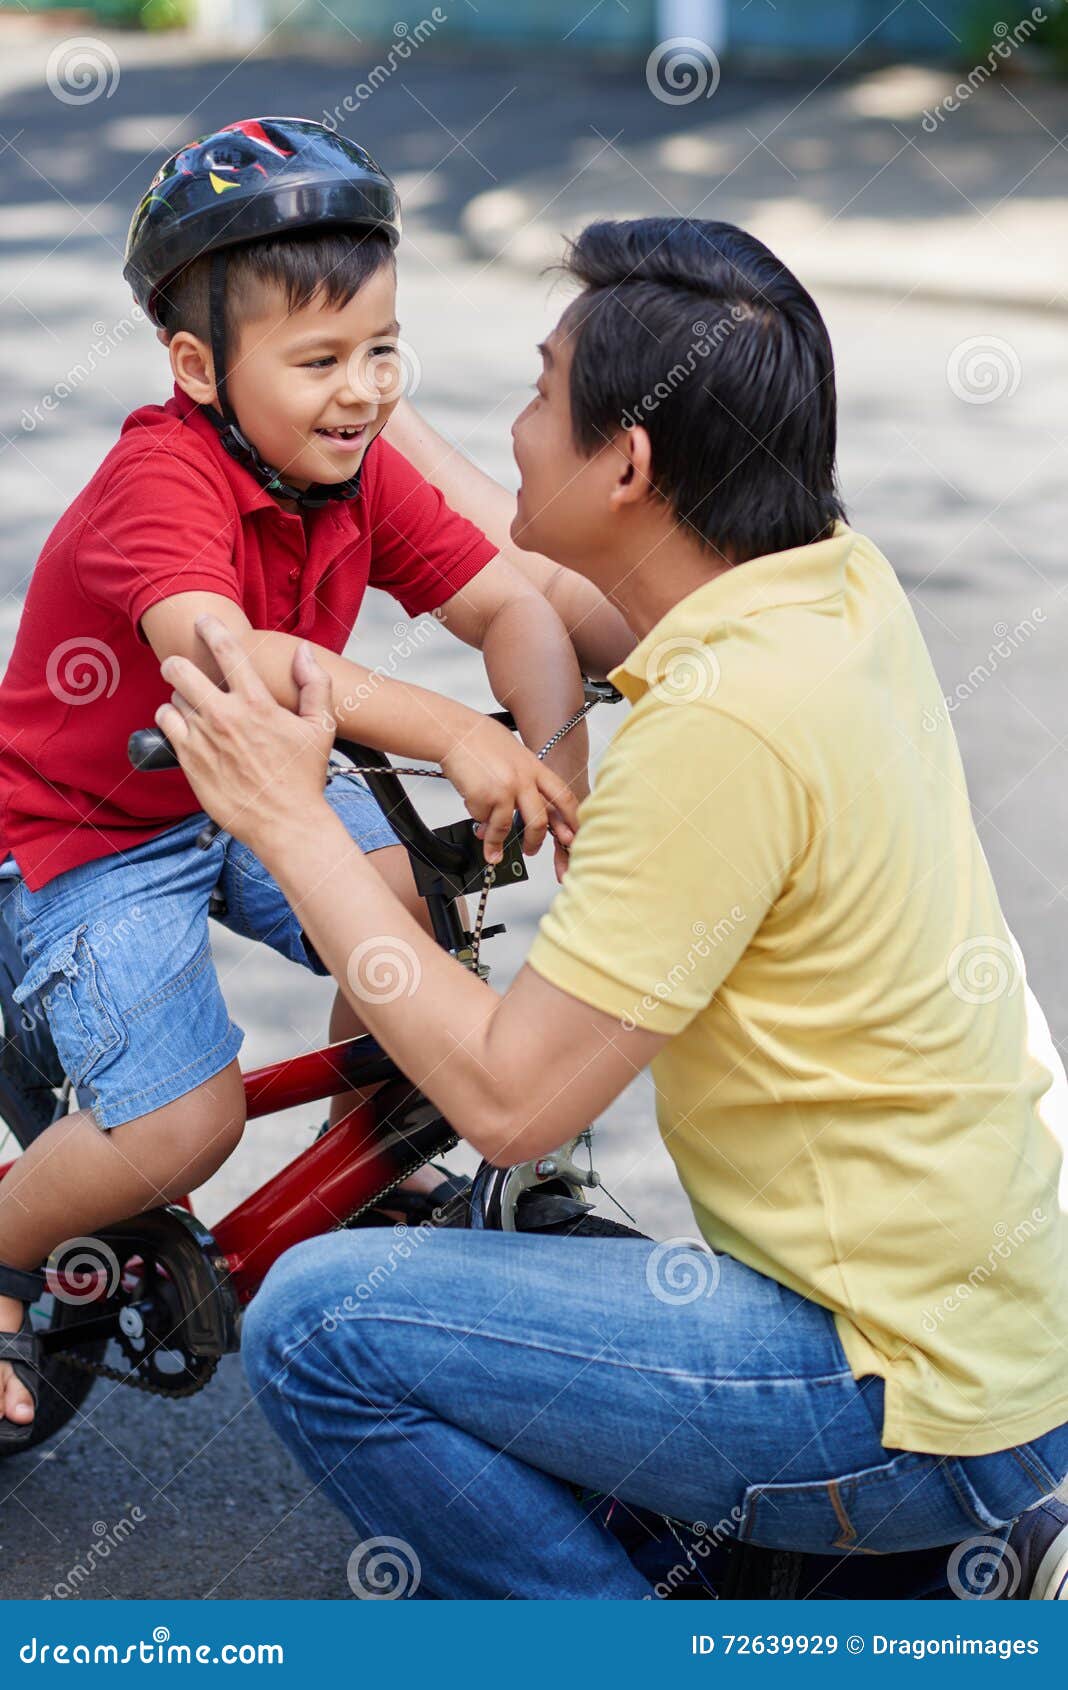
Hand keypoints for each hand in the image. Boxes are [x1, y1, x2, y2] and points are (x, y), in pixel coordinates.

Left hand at [155, 615, 333, 852]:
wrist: (285, 822)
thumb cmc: (304, 776)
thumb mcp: (322, 727)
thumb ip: (314, 684)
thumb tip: (304, 652)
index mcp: (256, 703)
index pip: (226, 651)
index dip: (211, 630)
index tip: (203, 622)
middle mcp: (224, 716)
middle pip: (179, 670)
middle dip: (177, 663)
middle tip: (181, 667)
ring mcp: (202, 739)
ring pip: (172, 698)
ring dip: (180, 697)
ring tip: (194, 706)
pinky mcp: (188, 760)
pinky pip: (166, 725)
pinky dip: (171, 720)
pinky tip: (186, 727)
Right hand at [442, 717, 577, 864]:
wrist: (455, 731)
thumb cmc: (480, 739)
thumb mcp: (513, 755)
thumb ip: (521, 782)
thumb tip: (519, 810)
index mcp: (534, 768)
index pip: (563, 796)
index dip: (571, 818)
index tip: (573, 835)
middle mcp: (523, 779)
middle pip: (539, 821)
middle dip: (535, 841)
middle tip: (531, 850)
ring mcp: (504, 789)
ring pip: (506, 827)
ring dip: (497, 842)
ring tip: (493, 851)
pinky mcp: (484, 796)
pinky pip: (482, 819)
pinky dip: (476, 818)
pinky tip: (472, 805)